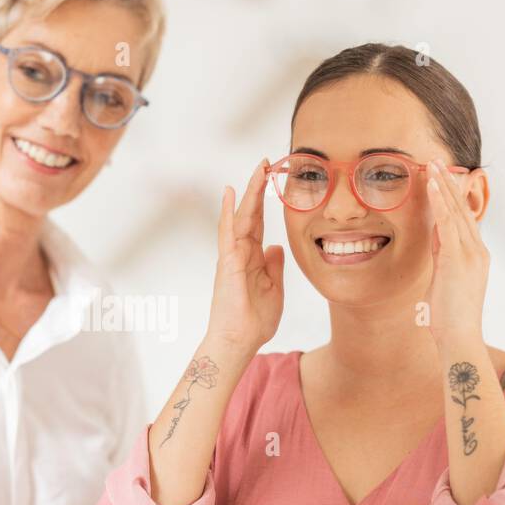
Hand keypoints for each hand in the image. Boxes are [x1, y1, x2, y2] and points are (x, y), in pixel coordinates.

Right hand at [206, 160, 284, 357]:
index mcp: (252, 258)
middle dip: (257, 188)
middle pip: (250, 214)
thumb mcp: (274, 290)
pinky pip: (228, 233)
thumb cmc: (254, 321)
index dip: (265, 201)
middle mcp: (240, 252)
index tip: (272, 178)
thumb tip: (278, 247)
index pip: (259, 223)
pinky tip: (230, 193)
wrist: (239, 342)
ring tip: (257, 169)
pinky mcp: (227, 263)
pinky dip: (229, 212)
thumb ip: (275, 267)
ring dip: (248, 192)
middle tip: (266, 162)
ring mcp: (232, 256)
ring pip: (240, 217)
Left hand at [424, 160, 488, 345]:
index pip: (463, 220)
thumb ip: (443, 257)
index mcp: (476, 256)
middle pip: (462, 209)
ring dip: (443, 186)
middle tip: (438, 162)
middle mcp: (477, 251)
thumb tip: (436, 239)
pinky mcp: (457, 259)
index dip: (453, 197)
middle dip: (449, 184)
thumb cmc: (450, 318)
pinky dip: (440, 202)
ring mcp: (470, 254)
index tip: (442, 178)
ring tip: (432, 165)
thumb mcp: (444, 281)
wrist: (460, 338)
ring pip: (456, 211)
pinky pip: (448, 223)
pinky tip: (432, 186)